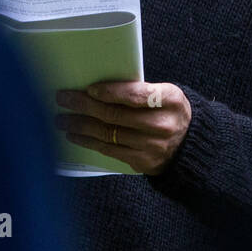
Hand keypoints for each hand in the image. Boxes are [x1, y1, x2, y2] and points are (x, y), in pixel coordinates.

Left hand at [55, 82, 190, 174]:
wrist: (190, 144)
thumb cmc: (169, 111)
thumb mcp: (165, 94)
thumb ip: (139, 91)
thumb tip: (96, 88)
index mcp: (169, 99)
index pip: (135, 95)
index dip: (110, 92)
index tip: (89, 89)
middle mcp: (161, 124)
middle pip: (115, 115)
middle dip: (84, 106)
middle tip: (62, 99)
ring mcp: (152, 146)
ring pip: (108, 134)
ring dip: (80, 126)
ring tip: (61, 119)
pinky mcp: (143, 162)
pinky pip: (110, 150)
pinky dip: (89, 142)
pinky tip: (74, 135)